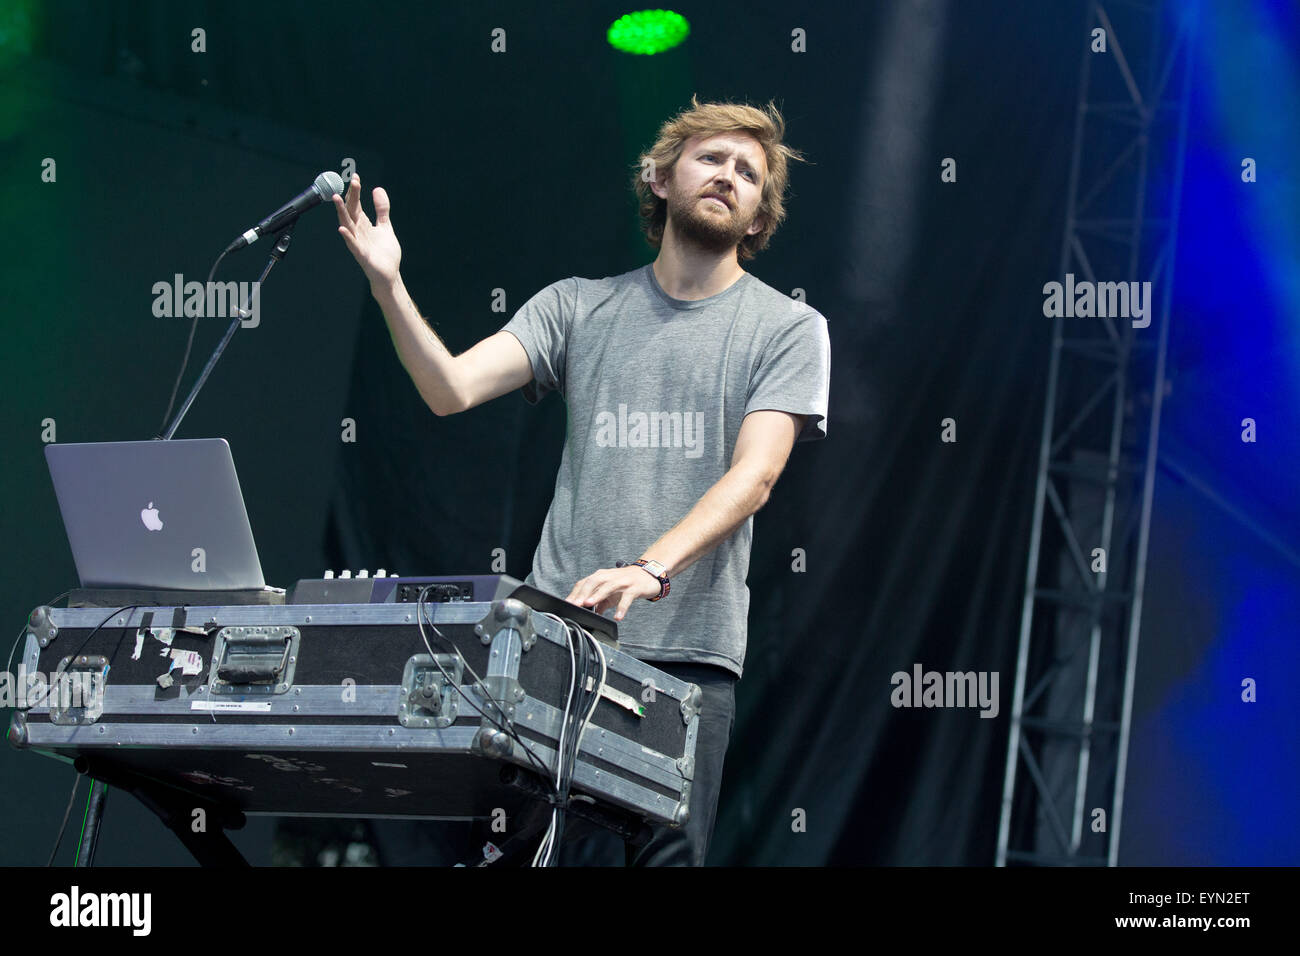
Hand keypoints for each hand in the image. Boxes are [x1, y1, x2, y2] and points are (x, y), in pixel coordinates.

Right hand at [333, 173, 401, 289]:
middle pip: (351, 210)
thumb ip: (381, 209)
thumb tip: (377, 189)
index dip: (355, 191)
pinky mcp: (362, 255)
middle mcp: (357, 231)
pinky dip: (347, 237)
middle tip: (353, 181)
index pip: (356, 204)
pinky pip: (352, 245)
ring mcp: (358, 243)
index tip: (356, 177)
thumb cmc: (384, 252)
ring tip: (337, 198)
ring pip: (347, 224)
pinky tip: (342, 229)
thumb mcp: (385, 226)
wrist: (389, 274)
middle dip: (350, 196)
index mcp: (362, 224)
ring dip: (341, 212)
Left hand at [565, 566, 662, 620]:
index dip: (575, 593)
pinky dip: (622, 608)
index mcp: (602, 576)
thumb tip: (589, 614)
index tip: (568, 603)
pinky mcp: (634, 588)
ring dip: (597, 595)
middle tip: (575, 604)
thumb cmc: (627, 583)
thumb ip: (599, 602)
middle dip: (583, 593)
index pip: (585, 582)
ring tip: (589, 604)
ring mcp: (622, 581)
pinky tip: (618, 617)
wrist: (648, 575)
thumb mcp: (610, 592)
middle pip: (593, 582)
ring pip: (608, 586)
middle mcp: (610, 576)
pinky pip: (627, 598)